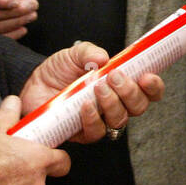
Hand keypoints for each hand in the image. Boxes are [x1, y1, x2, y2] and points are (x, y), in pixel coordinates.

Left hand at [19, 42, 163, 143]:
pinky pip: (96, 132)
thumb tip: (103, 58)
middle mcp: (115, 104)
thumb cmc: (58, 70)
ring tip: (97, 87)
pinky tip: (84, 104)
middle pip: (138, 106)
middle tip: (114, 77)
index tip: (147, 76)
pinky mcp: (82, 132)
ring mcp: (100, 119)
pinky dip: (93, 118)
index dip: (154, 86)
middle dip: (130, 92)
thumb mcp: (74, 54)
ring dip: (112, 103)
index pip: (148, 91)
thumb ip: (89, 52)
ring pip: (120, 120)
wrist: (32, 84)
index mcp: (121, 84)